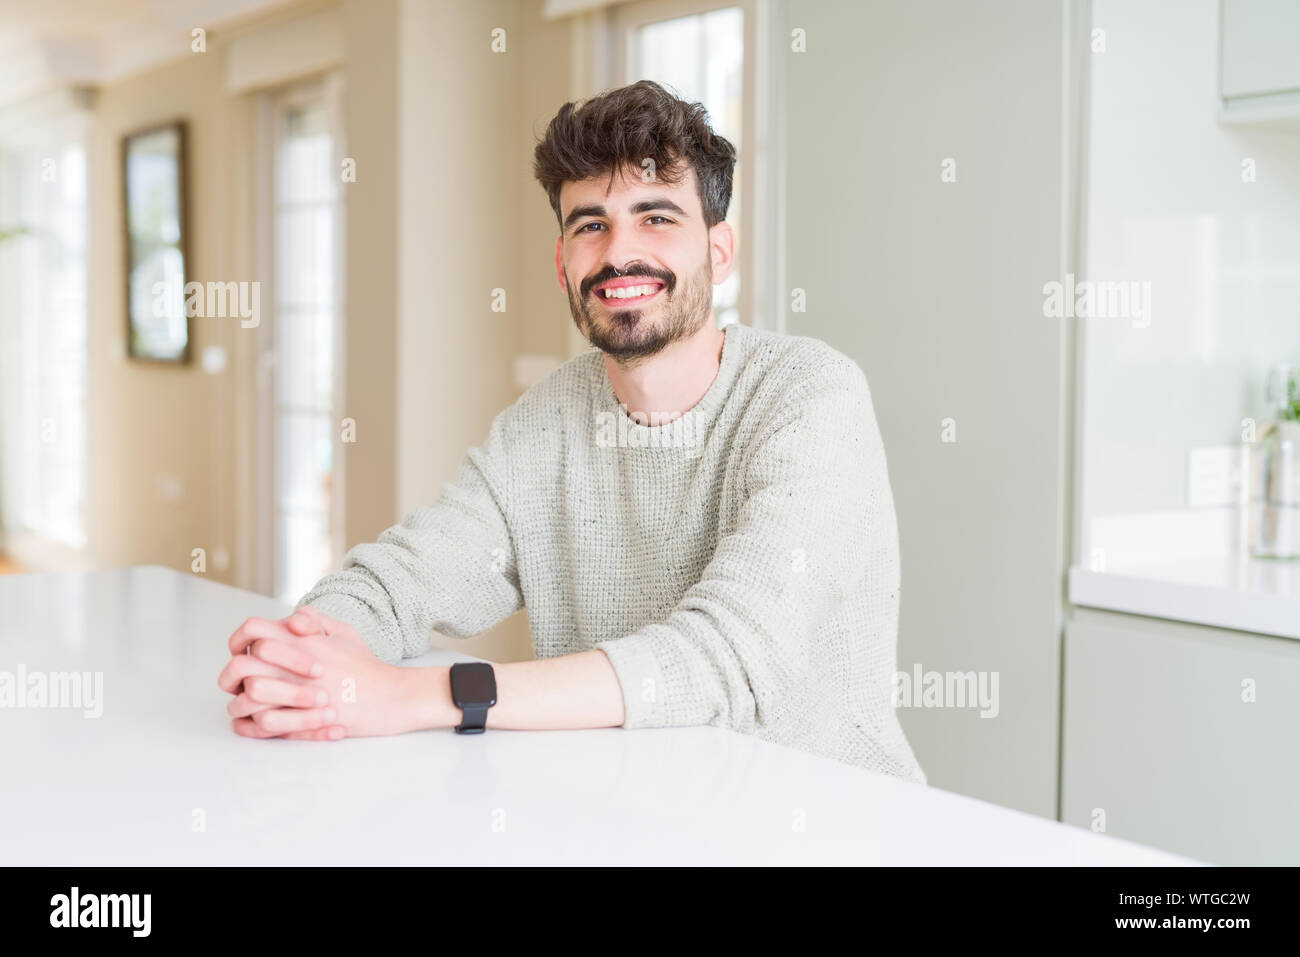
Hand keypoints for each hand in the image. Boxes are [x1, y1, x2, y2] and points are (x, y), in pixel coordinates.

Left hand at [224, 606, 436, 740]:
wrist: (392, 696)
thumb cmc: (367, 665)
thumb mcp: (343, 631)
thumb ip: (314, 619)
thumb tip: (289, 619)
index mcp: (302, 641)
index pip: (253, 630)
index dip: (238, 639)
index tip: (241, 650)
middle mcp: (296, 665)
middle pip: (241, 665)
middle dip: (230, 676)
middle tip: (236, 684)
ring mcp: (299, 694)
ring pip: (247, 699)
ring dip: (239, 704)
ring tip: (245, 707)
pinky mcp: (305, 720)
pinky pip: (263, 724)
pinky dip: (251, 727)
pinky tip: (252, 725)